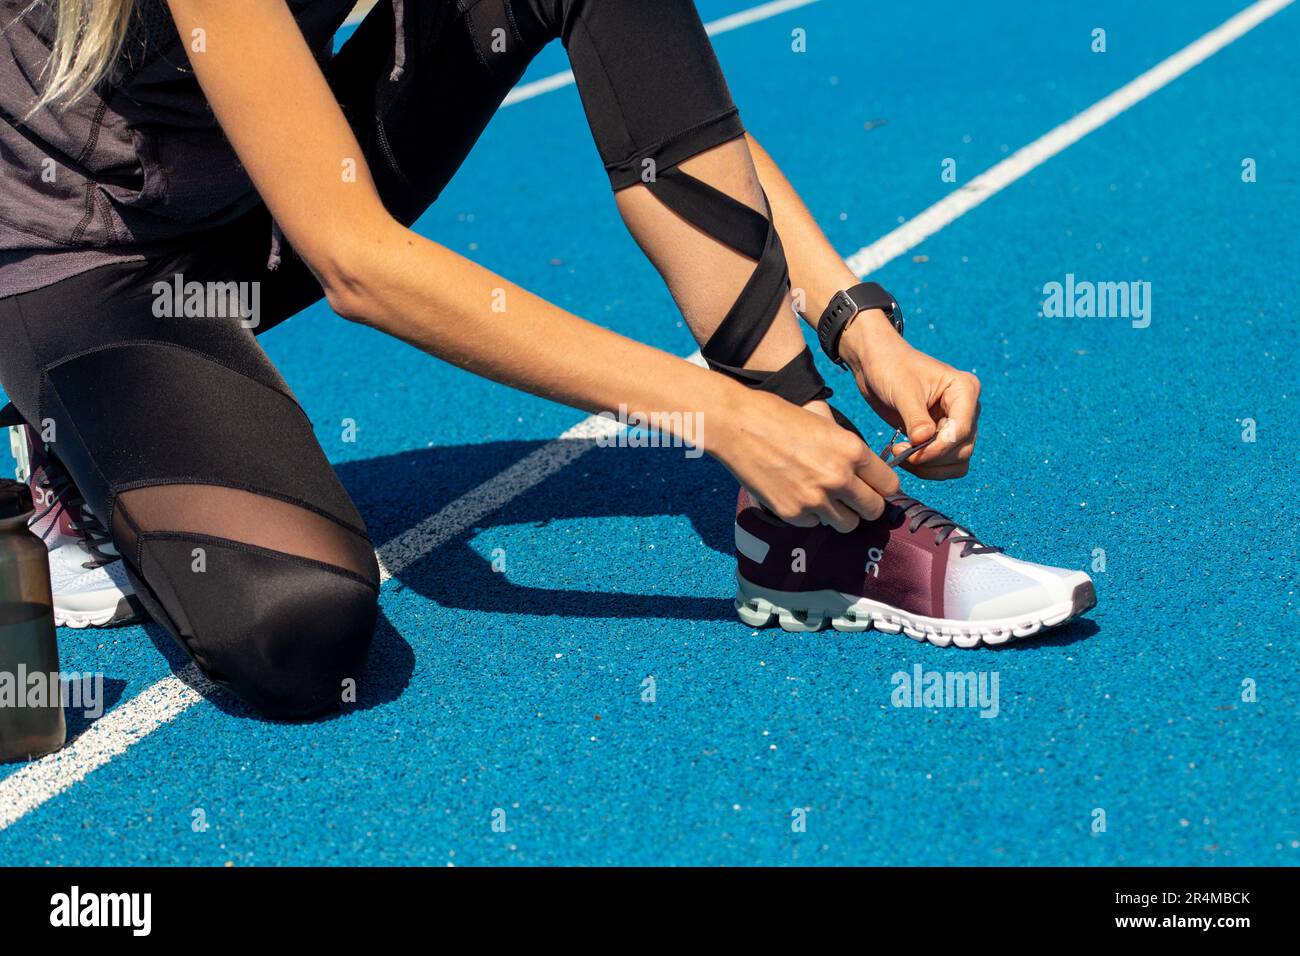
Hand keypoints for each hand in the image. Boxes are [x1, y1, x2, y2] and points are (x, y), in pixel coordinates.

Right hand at [711, 388, 899, 531]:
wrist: (736, 425)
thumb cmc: (778, 416)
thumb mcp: (824, 422)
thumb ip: (848, 448)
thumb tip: (864, 470)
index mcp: (852, 450)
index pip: (890, 485)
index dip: (883, 487)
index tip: (875, 488)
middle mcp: (838, 478)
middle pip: (873, 510)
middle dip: (867, 506)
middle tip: (855, 499)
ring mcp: (814, 499)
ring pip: (847, 524)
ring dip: (840, 514)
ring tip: (826, 499)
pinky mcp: (792, 513)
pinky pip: (814, 524)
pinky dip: (810, 515)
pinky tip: (797, 494)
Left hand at [838, 309, 980, 478]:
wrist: (877, 364)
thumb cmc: (890, 367)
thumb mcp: (902, 390)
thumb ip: (915, 417)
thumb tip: (923, 442)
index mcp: (964, 389)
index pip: (962, 429)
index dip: (938, 447)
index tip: (911, 452)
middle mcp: (967, 408)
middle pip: (962, 449)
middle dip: (932, 457)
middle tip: (901, 453)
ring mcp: (956, 423)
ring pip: (957, 460)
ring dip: (930, 467)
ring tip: (902, 456)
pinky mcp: (942, 435)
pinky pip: (945, 462)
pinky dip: (929, 467)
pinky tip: (906, 457)